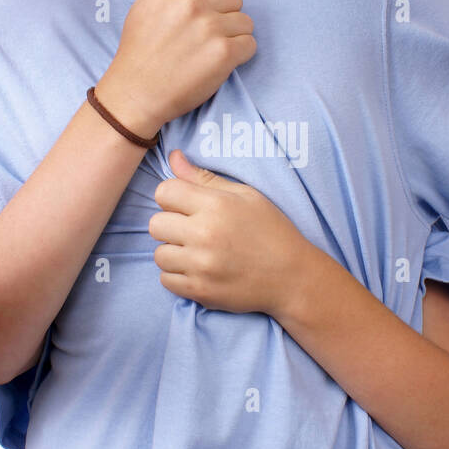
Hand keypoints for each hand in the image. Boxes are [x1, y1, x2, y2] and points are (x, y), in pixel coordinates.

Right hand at [99, 0, 257, 137]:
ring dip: (234, 36)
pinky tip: (219, 63)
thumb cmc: (138, 52)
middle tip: (206, 35)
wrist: (136, 94)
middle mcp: (192, 4)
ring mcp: (210, 28)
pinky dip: (240, 55)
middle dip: (225, 15)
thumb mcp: (141, 7)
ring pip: (246, 22)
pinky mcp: (224, 53)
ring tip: (211, 50)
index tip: (205, 7)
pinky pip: (250, 44)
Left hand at [148, 149, 308, 314]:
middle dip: (170, 225)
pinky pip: (166, 281)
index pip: (164, 192)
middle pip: (155, 224)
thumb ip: (205, 178)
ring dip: (174, 253)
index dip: (173, 198)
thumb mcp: (246, 195)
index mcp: (216, 205)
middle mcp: (205, 234)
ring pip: (159, 255)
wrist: (292, 277)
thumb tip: (173, 156)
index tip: (188, 207)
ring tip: (197, 252)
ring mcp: (201, 266)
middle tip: (192, 231)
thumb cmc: (271, 231)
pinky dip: (178, 276)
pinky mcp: (200, 291)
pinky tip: (198, 270)